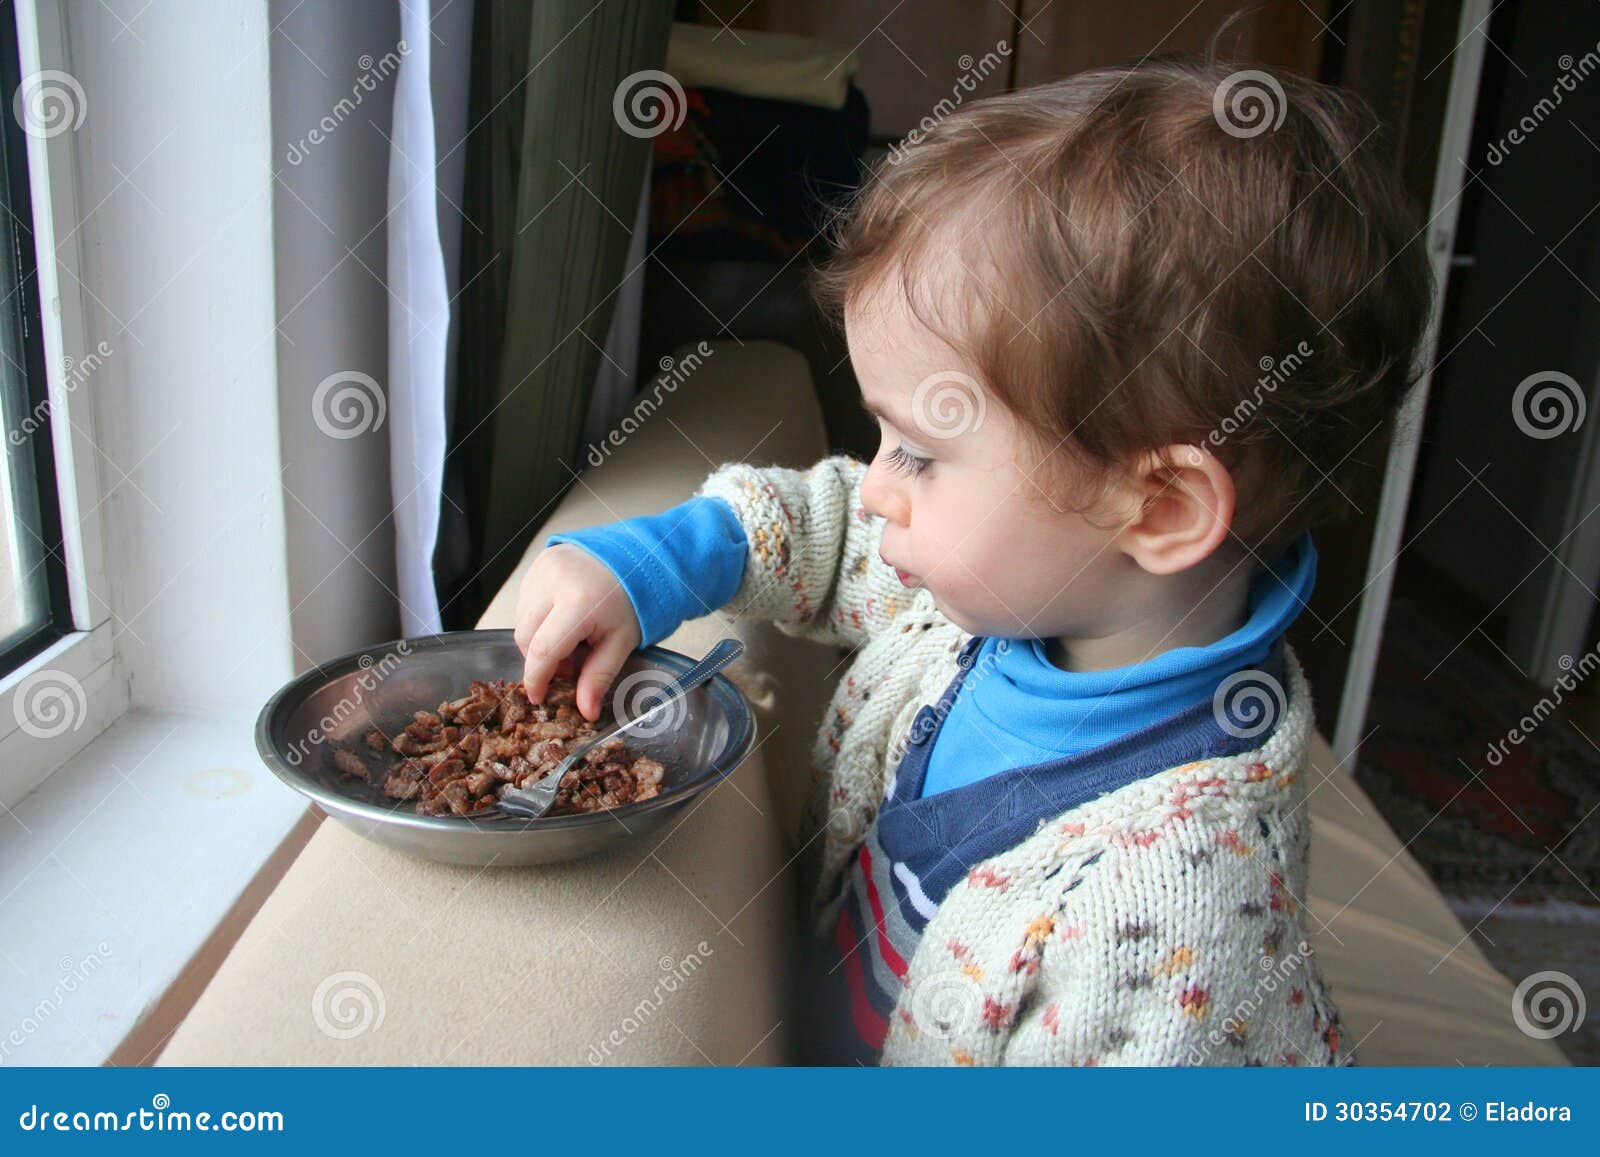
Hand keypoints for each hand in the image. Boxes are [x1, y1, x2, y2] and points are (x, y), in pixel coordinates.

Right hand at [513, 543, 641, 721]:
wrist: (636, 557)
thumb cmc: (631, 601)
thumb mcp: (621, 643)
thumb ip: (599, 677)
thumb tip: (585, 712)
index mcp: (579, 602)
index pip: (543, 650)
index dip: (537, 679)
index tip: (539, 697)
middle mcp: (554, 581)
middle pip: (526, 637)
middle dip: (541, 659)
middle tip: (570, 665)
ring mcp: (543, 569)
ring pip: (521, 621)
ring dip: (538, 639)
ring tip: (571, 639)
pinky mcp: (538, 563)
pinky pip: (525, 602)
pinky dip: (538, 619)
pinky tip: (563, 619)